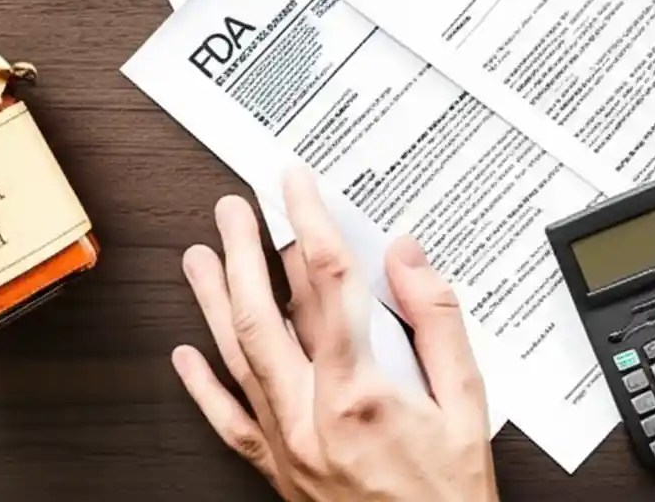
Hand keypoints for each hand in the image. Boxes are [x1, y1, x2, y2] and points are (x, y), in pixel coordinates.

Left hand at [170, 167, 498, 500]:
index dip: (308, 221)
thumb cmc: (449, 498)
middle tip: (231, 209)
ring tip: (198, 259)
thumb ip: (439, 325)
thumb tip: (408, 259)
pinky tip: (185, 353)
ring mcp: (288, 445)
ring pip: (237, 359)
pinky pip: (229, 422)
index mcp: (361, 392)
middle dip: (242, 252)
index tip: (294, 185)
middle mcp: (312, 416)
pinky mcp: (278, 471)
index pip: (327, 283)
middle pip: (264, 314)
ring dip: (213, 302)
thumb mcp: (468, 406)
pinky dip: (203, 385)